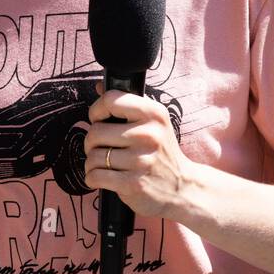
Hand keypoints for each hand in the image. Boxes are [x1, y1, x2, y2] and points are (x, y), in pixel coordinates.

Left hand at [83, 83, 195, 218]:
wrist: (182, 188)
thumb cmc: (161, 152)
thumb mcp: (154, 123)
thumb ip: (126, 104)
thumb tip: (99, 85)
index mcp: (153, 114)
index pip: (111, 100)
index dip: (97, 110)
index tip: (99, 119)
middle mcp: (149, 135)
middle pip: (96, 131)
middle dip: (91, 142)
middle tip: (99, 148)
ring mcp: (141, 160)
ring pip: (93, 156)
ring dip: (91, 163)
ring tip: (102, 164)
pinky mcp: (133, 184)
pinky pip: (95, 176)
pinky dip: (92, 178)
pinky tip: (100, 177)